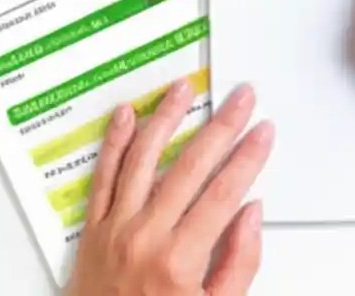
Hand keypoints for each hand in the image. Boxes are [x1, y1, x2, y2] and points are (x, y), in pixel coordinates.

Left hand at [66, 79, 273, 295]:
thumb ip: (238, 264)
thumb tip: (249, 214)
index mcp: (180, 261)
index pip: (224, 193)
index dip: (248, 157)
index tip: (263, 131)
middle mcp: (144, 237)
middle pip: (190, 166)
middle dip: (221, 125)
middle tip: (241, 97)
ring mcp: (114, 230)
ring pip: (143, 158)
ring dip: (166, 118)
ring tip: (183, 90)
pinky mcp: (91, 231)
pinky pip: (103, 176)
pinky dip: (113, 142)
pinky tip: (125, 116)